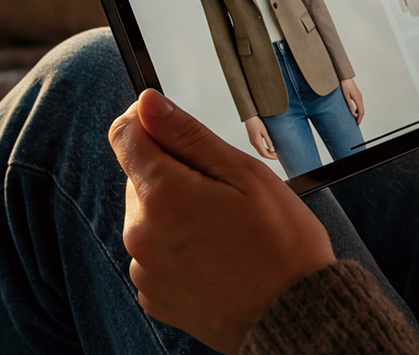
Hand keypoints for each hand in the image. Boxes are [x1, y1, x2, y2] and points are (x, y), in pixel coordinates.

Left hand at [112, 90, 334, 353]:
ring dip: (175, 213)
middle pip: (139, 177)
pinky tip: (215, 256)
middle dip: (173, 174)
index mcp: (163, 195)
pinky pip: (155, 255)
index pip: (125, 136)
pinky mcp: (152, 295)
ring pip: (149, 217)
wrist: (292, 315)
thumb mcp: (243, 174)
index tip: (170, 125)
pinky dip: (177, 249)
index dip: (147, 121)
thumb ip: (187, 135)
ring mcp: (144, 269)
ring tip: (224, 231)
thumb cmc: (280, 243)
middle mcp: (140, 232)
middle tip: (224, 193)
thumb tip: (147, 103)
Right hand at [243, 115, 275, 159]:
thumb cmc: (257, 123)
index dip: (271, 157)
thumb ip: (268, 141)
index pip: (264, 153)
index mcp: (257, 142)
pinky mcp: (252, 140)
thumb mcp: (264, 131)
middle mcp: (253, 143)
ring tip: (274, 153)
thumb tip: (272, 150)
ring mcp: (252, 142)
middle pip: (262, 154)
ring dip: (266, 153)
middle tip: (277, 156)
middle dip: (269, 156)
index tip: (277, 158)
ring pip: (259, 151)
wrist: (249, 118)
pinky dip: (263, 150)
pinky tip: (268, 149)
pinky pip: (258, 148)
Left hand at [339, 78, 365, 123]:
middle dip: (360, 118)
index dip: (359, 119)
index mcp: (358, 98)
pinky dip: (358, 109)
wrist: (345, 77)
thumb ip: (350, 105)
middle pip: (362, 110)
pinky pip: (359, 104)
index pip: (361, 112)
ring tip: (355, 119)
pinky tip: (354, 112)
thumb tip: (353, 114)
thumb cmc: (344, 85)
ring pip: (361, 107)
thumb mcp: (346, 96)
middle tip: (356, 123)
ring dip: (359, 114)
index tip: (357, 124)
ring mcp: (359, 96)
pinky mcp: (357, 95)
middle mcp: (360, 97)